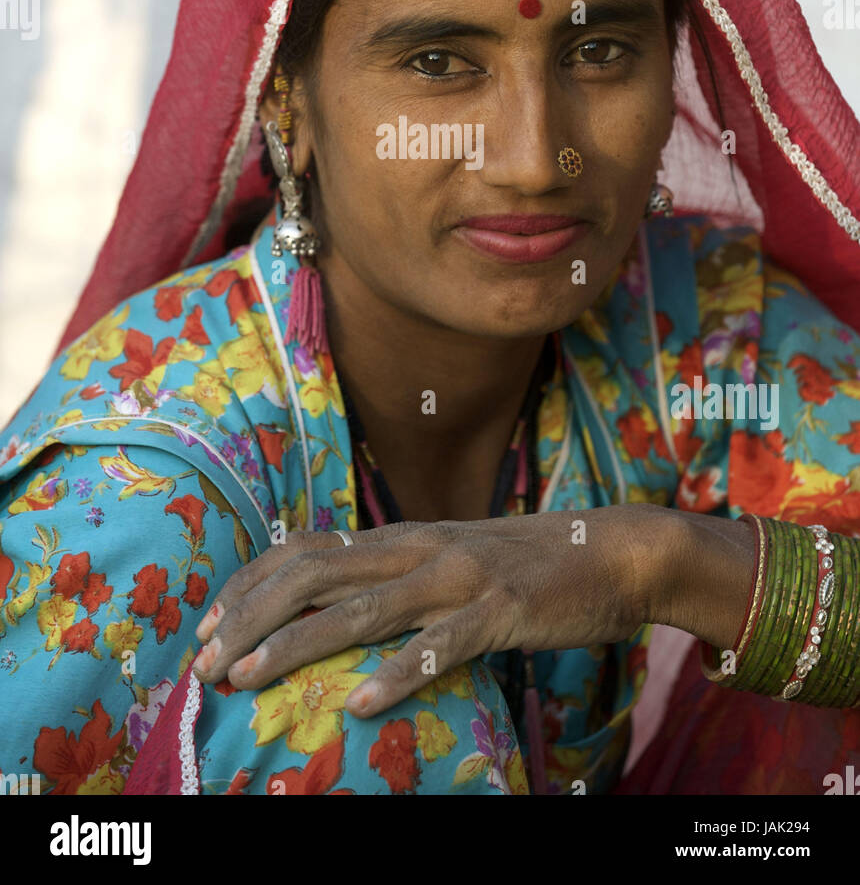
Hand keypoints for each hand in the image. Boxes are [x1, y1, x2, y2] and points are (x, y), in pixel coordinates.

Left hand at [191, 505, 664, 717]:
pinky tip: (361, 705)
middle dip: (252, 614)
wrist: (616, 550)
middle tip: (205, 660)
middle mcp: (422, 548)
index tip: (208, 625)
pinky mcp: (503, 611)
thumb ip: (401, 576)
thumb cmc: (532, 564)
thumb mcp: (454, 559)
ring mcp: (462, 577)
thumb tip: (341, 604)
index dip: (252, 584)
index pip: (309, 548)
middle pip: (317, 572)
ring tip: (248, 674)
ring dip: (299, 642)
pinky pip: (442, 646)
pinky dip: (398, 673)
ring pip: (365, 607)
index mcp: (406, 537)